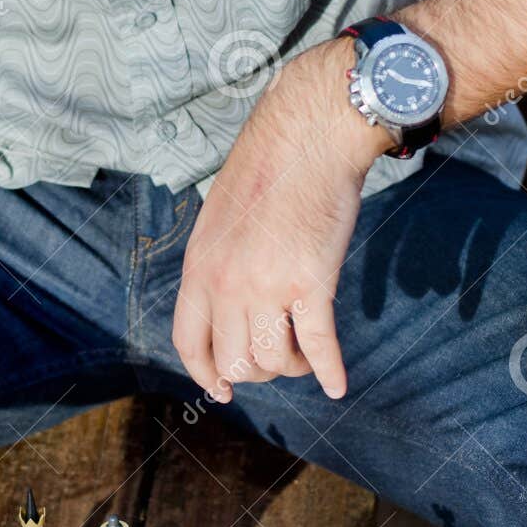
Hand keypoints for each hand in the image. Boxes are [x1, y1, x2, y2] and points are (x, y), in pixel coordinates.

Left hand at [172, 38, 387, 400]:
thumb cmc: (268, 171)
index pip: (190, 342)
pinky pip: (319, 347)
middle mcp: (226, 284)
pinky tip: (336, 386)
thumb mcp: (219, 220)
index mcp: (199, 268)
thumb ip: (216, 264)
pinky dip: (329, 373)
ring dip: (293, 367)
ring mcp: (267, 285)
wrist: (307, 136)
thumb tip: (226, 306)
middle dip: (259, 370)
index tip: (221, 390)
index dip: (206, 374)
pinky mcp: (311, 282)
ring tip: (306, 355)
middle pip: (235, 361)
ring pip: (274, 361)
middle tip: (280, 358)